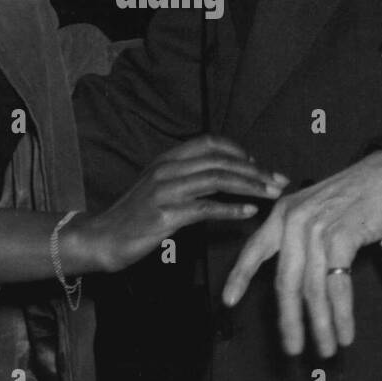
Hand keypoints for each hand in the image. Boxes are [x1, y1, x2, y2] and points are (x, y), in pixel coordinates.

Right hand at [71, 136, 287, 273]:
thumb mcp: (157, 187)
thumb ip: (185, 177)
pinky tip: (248, 212)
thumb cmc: (133, 216)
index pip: (210, 142)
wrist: (103, 238)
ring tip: (271, 193)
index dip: (238, 151)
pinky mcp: (166, 215)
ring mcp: (165, 191)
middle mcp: (167, 169)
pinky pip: (206, 208)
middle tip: (278, 180)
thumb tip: (221, 176)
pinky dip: (231, 210)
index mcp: (166, 159)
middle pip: (220, 161)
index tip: (257, 164)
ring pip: (217, 180)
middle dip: (254, 170)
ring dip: (250, 186)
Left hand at [222, 151, 381, 356]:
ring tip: (326, 349)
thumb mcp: (314, 209)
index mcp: (282, 214)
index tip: (227, 301)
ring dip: (320, 326)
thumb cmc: (353, 196)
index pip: (254, 249)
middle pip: (285, 282)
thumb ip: (298, 238)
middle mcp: (294, 221)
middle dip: (288, 321)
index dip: (240, 277)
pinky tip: (345, 332)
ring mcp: (317, 229)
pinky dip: (342, 314)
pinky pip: (337, 285)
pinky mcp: (342, 237)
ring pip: (312, 290)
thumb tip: (292, 281)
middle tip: (292, 350)